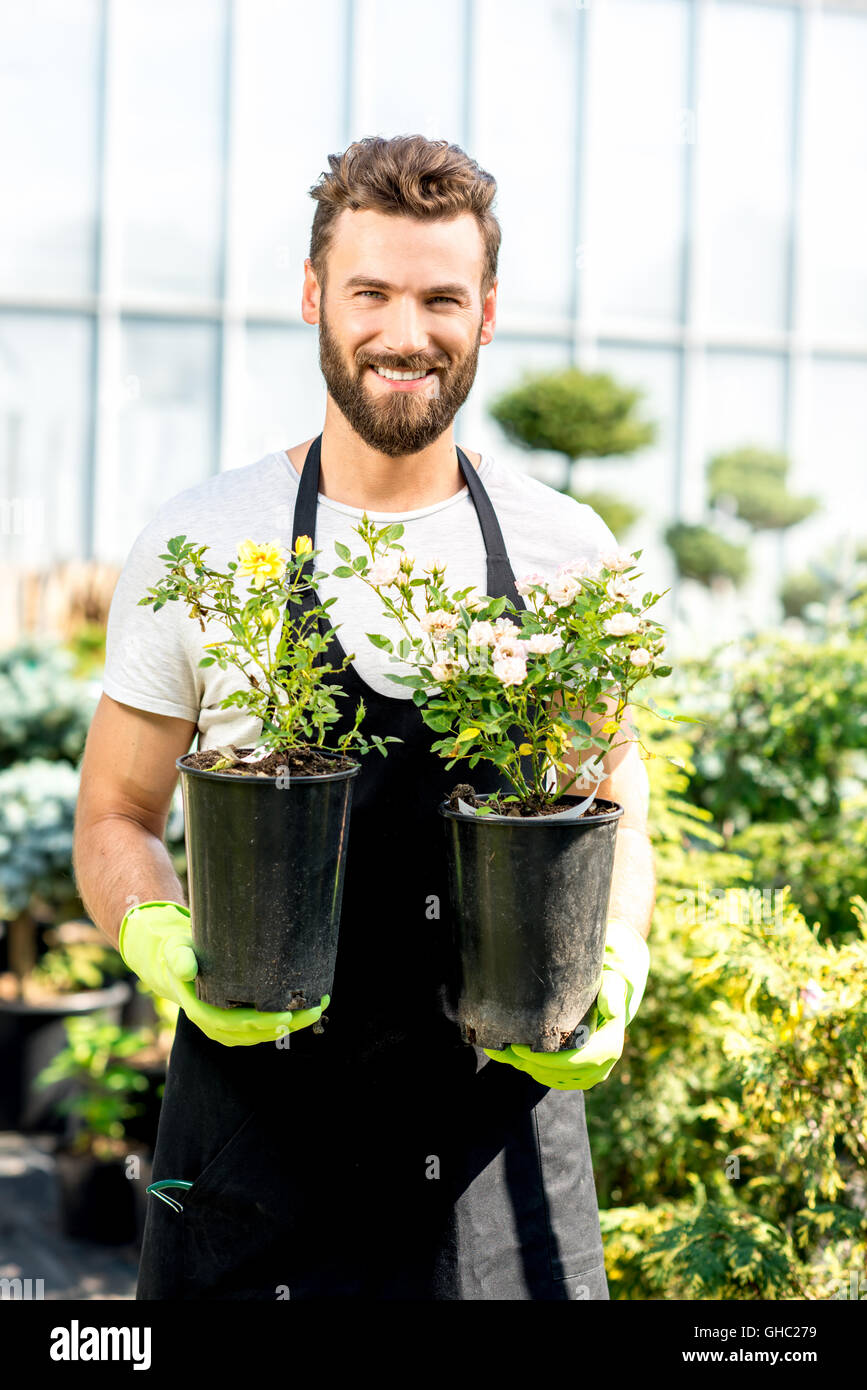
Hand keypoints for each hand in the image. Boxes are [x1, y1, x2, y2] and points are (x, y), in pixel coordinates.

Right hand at [118, 900, 327, 1046]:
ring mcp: (227, 1028)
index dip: (262, 1023)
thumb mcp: (176, 950)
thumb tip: (186, 969)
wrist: (177, 964)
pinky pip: (264, 1030)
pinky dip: (285, 1023)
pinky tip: (305, 1010)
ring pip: (264, 1034)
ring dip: (292, 1025)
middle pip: (256, 1031)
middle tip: (314, 1010)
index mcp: (202, 1012)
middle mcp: (215, 1026)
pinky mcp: (238, 1024)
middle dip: (288, 1023)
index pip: (235, 1024)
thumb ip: (180, 958)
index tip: (286, 1016)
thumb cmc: (180, 953)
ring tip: (318, 1008)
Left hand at [482, 918, 649, 1090]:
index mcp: (609, 1049)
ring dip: (526, 1067)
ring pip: (551, 1079)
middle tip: (505, 1048)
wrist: (609, 1007)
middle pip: (557, 1073)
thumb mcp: (613, 987)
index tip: (519, 1048)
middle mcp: (600, 1069)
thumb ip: (611, 996)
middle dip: (528, 1063)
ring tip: (504, 1052)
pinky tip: (513, 1057)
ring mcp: (588, 1077)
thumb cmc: (607, 992)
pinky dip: (531, 1070)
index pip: (571, 1061)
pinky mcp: (577, 1080)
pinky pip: (551, 1080)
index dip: (544, 1059)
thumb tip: (611, 1009)